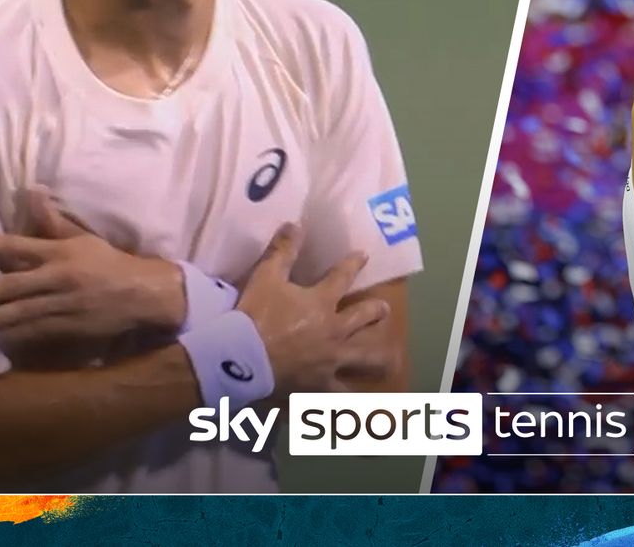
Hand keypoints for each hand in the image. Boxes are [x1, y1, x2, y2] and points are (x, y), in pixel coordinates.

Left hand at [0, 189, 184, 343]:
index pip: (12, 246)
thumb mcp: (82, 238)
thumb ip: (53, 221)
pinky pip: (31, 332)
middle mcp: (55, 278)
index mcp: (58, 252)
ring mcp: (60, 306)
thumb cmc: (109, 262)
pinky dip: (10, 335)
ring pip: (15, 315)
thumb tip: (32, 192)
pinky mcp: (66, 327)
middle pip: (8, 287)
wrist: (141, 294)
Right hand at [237, 224, 388, 393]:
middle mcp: (334, 331)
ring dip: (377, 357)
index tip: (363, 256)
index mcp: (322, 302)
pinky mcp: (319, 387)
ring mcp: (330, 361)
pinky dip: (347, 402)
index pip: (343, 277)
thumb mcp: (266, 277)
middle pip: (363, 318)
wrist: (244, 359)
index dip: (353, 264)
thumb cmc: (255, 315)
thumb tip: (295, 225)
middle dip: (376, 312)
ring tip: (389, 360)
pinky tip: (356, 409)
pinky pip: (338, 396)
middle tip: (385, 310)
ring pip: (363, 359)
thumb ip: (282, 251)